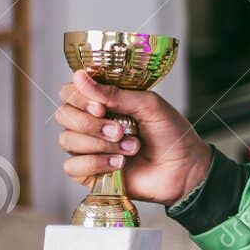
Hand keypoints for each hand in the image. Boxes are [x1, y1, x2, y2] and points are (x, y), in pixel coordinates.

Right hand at [54, 69, 212, 207]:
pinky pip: (72, 166)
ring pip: (67, 140)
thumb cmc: (171, 133)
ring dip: (100, 145)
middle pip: (63, 115)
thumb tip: (79, 76)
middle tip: (120, 131)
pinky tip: (119, 164)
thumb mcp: (149, 105)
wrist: (185, 168)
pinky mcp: (89, 173)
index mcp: (103, 102)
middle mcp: (91, 123)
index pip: (70, 92)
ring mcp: (88, 148)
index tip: (102, 107)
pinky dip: (96, 164)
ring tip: (130, 148)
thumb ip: (115, 93)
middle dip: (90, 123)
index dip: (79, 98)